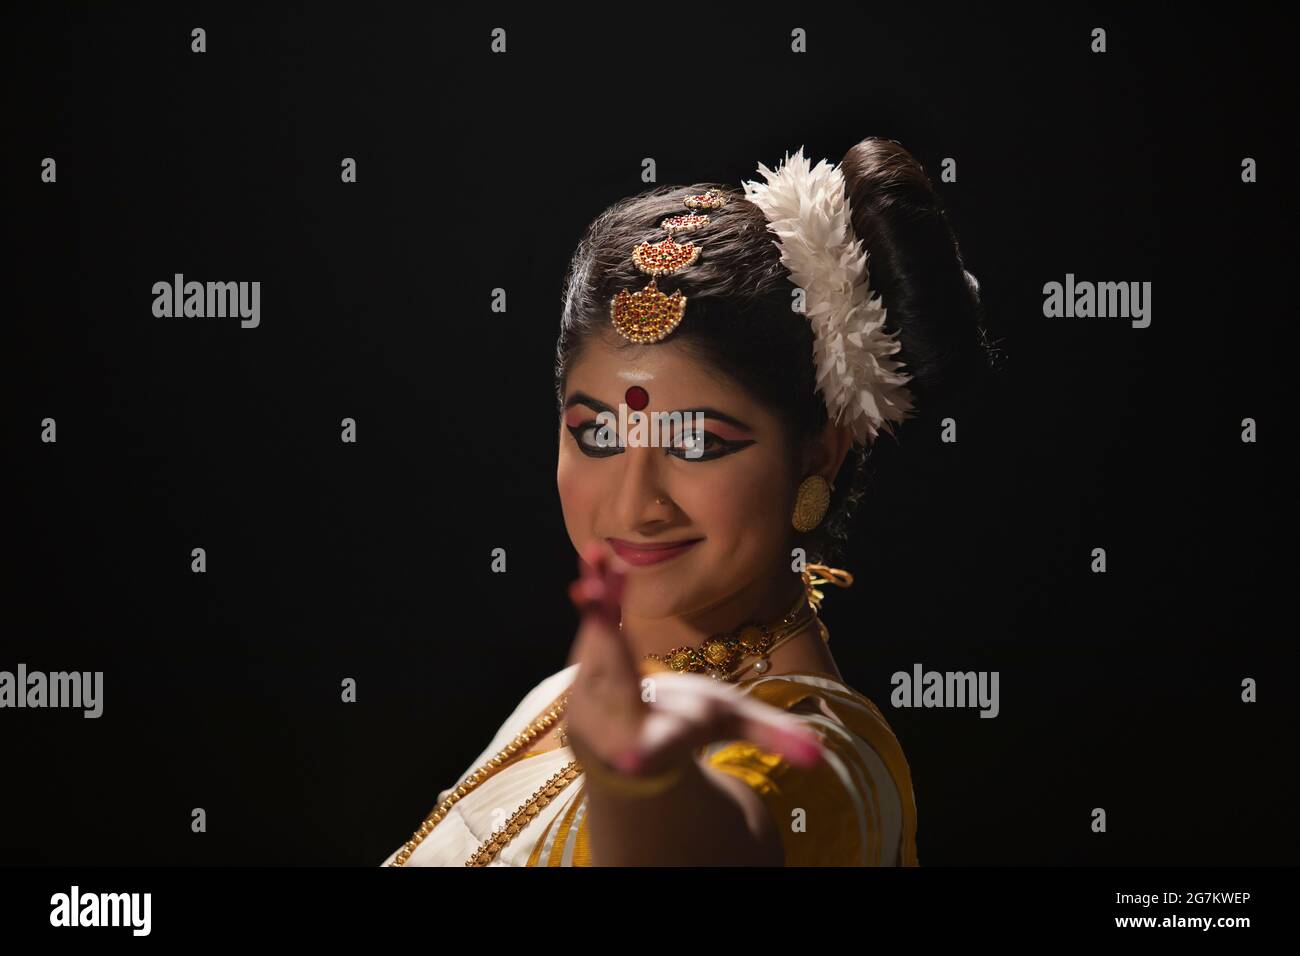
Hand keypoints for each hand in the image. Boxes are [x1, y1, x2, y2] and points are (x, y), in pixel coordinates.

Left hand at [562, 540, 824, 779]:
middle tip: (597, 597)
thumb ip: (772, 736)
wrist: (621, 740)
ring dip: (599, 604)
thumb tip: (821, 757)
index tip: (629, 760)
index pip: (655, 753)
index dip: (641, 755)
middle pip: (616, 683)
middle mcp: (616, 725)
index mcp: (660, 744)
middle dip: (608, 644)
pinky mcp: (581, 667)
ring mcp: (589, 698)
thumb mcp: (727, 728)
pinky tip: (597, 554)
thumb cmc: (682, 727)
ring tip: (602, 558)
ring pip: (597, 649)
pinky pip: (590, 627)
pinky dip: (594, 594)